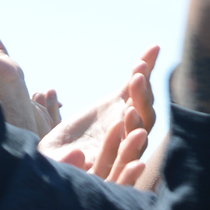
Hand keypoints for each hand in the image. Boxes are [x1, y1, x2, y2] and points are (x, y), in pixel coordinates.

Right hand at [39, 45, 162, 185]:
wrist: (61, 149)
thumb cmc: (56, 159)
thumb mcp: (55, 160)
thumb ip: (66, 161)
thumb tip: (77, 156)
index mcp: (114, 158)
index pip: (130, 150)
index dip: (133, 136)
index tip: (129, 119)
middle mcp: (126, 139)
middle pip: (142, 122)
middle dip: (141, 103)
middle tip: (136, 84)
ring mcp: (126, 118)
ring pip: (142, 102)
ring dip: (142, 85)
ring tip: (138, 68)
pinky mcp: (121, 101)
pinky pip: (136, 84)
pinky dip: (146, 66)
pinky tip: (154, 48)